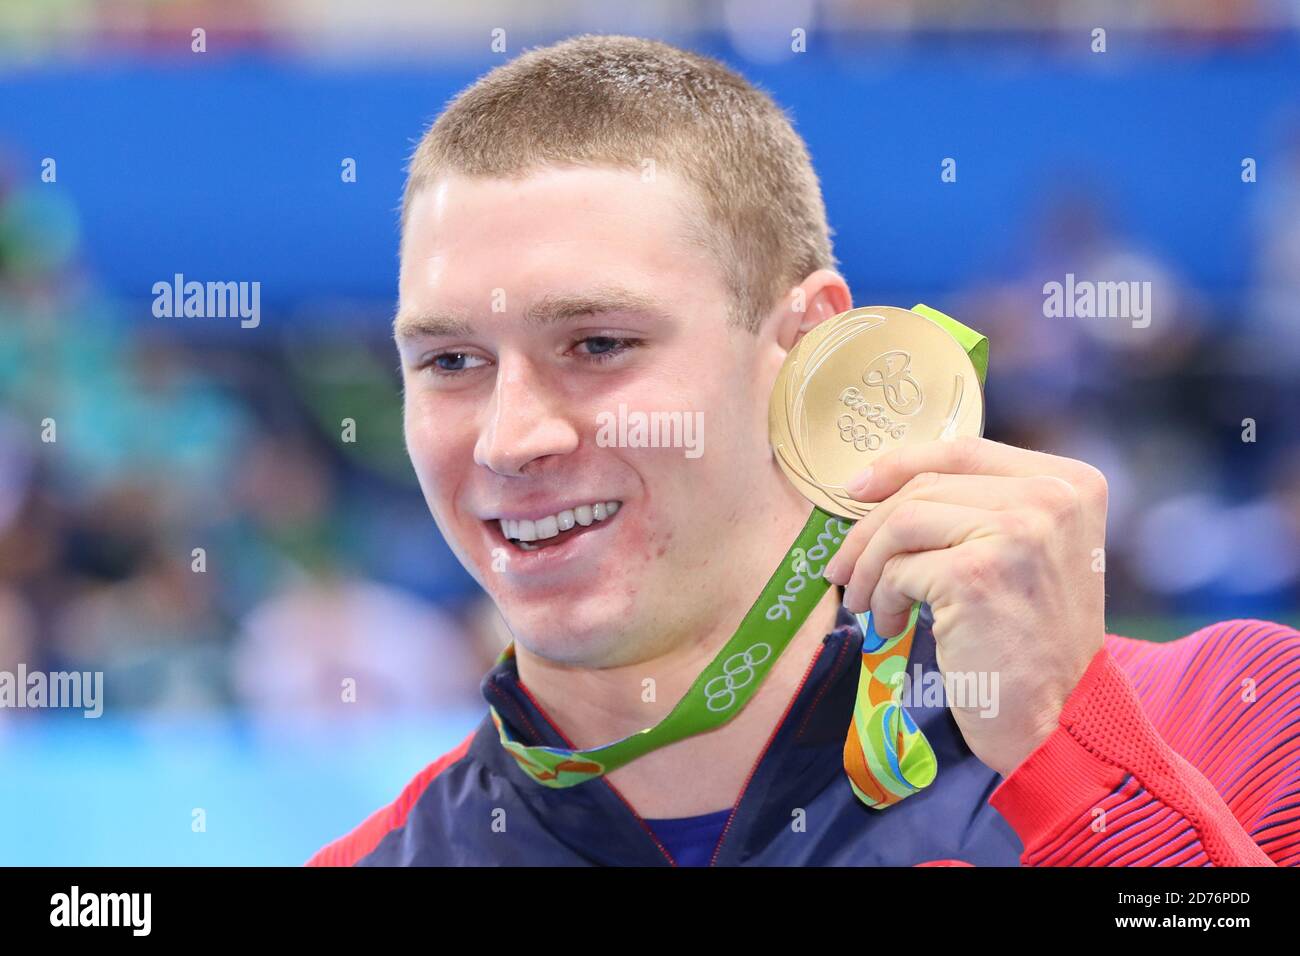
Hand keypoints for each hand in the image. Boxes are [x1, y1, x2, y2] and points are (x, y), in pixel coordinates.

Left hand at [822, 436, 1107, 776]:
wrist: (1056, 718)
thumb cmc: (1027, 639)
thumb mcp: (1023, 552)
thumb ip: (978, 506)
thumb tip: (876, 483)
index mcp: (1069, 482)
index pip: (963, 450)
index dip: (900, 464)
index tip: (855, 488)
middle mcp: (1052, 498)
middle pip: (927, 486)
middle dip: (870, 527)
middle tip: (844, 568)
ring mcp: (1018, 531)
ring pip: (905, 522)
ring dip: (870, 565)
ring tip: (867, 602)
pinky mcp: (978, 574)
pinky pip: (900, 569)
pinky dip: (883, 597)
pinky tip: (891, 625)